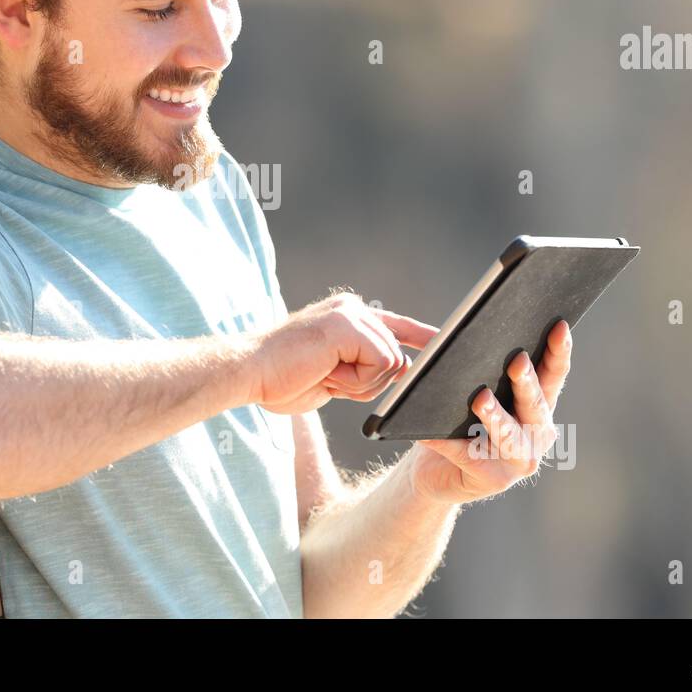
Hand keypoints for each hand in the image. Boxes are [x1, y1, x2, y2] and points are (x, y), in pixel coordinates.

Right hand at [249, 292, 438, 414]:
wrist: (248, 372)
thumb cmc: (281, 379)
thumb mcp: (335, 376)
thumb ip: (367, 369)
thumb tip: (402, 369)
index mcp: (347, 315)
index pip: (396, 325)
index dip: (421, 336)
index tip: (443, 341)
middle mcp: (352, 308)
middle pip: (396, 355)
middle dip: (368, 382)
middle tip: (326, 379)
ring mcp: (351, 314)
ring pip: (391, 362)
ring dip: (359, 383)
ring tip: (322, 374)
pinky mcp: (349, 325)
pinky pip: (381, 364)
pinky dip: (356, 381)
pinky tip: (326, 371)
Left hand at [409, 319, 572, 504]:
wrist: (434, 471)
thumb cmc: (459, 423)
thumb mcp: (477, 393)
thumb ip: (486, 372)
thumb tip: (472, 336)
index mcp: (538, 408)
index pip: (553, 375)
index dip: (558, 351)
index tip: (559, 325)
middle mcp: (537, 435)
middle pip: (534, 405)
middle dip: (526, 383)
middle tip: (517, 361)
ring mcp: (518, 461)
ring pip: (508, 435)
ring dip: (495, 416)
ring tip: (480, 399)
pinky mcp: (492, 480)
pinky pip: (467, 455)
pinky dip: (448, 442)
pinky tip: (431, 431)